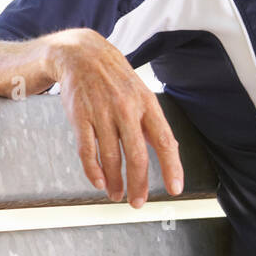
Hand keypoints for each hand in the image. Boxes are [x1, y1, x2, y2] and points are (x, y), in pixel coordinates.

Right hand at [50, 29, 183, 206]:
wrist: (81, 53)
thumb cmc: (115, 77)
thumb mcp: (141, 93)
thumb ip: (151, 123)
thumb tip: (169, 151)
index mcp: (146, 104)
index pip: (164, 140)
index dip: (171, 167)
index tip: (175, 189)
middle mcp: (126, 109)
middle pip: (136, 156)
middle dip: (139, 184)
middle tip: (138, 202)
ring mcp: (101, 113)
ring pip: (110, 158)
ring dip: (115, 182)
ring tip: (117, 194)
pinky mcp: (80, 116)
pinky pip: (87, 150)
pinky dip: (93, 171)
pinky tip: (99, 182)